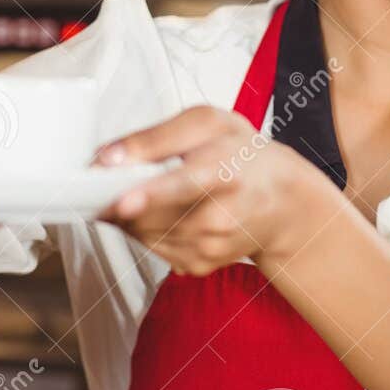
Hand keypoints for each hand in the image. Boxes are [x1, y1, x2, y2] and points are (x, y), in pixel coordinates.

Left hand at [92, 106, 337, 274]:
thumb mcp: (207, 124)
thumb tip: (107, 158)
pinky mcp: (198, 266)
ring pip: (142, 233)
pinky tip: (162, 210)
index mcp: (224, 171)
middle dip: (119, 198)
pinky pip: (150, 247)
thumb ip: (155, 137)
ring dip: (129, 213)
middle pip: (151, 216)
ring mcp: (209, 248)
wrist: (283, 202)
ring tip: (144, 189)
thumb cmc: (243, 154)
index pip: (184, 185)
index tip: (121, 200)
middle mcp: (220, 217)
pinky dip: (142, 228)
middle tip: (107, 179)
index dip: (150, 194)